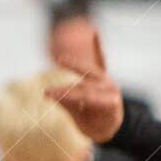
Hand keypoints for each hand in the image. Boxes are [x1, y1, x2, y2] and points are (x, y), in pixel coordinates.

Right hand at [45, 28, 123, 144]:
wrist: (113, 126)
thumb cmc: (97, 126)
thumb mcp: (84, 122)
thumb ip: (71, 107)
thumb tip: (53, 96)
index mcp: (110, 102)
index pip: (85, 96)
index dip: (65, 95)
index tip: (47, 95)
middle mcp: (111, 87)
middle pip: (85, 85)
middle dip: (64, 88)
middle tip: (46, 91)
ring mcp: (108, 80)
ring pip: (90, 71)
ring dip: (74, 65)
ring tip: (59, 60)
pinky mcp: (105, 77)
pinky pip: (101, 60)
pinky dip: (98, 47)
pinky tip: (95, 33)